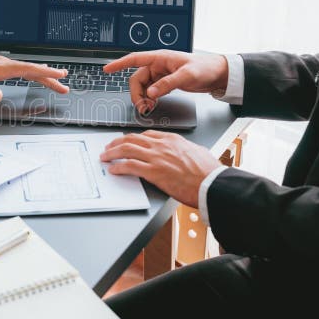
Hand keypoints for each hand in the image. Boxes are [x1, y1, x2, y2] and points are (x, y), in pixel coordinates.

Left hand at [0, 53, 68, 100]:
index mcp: (0, 68)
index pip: (27, 69)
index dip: (44, 73)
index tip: (59, 75)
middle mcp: (3, 64)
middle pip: (31, 69)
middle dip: (48, 76)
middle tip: (64, 82)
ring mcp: (1, 65)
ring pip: (26, 68)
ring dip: (41, 73)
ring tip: (55, 78)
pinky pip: (19, 68)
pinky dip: (30, 71)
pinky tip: (33, 73)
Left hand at [100, 130, 221, 207]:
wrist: (213, 183)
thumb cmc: (209, 172)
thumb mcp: (197, 153)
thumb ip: (186, 151)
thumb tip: (185, 153)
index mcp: (172, 140)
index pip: (147, 135)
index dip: (133, 138)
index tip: (126, 141)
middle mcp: (162, 145)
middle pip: (132, 139)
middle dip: (117, 143)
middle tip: (109, 147)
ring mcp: (156, 158)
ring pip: (126, 150)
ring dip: (112, 153)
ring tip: (105, 157)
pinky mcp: (154, 172)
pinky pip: (130, 166)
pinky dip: (118, 167)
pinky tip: (113, 170)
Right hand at [103, 50, 228, 112]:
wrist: (218, 74)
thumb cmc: (205, 68)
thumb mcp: (187, 75)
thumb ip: (167, 84)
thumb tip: (151, 93)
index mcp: (160, 58)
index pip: (134, 59)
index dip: (119, 64)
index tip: (107, 69)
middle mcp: (158, 65)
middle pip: (137, 79)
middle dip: (136, 93)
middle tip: (142, 106)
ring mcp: (161, 74)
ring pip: (143, 87)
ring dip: (142, 98)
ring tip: (149, 108)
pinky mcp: (165, 82)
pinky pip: (151, 91)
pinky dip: (149, 99)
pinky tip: (153, 105)